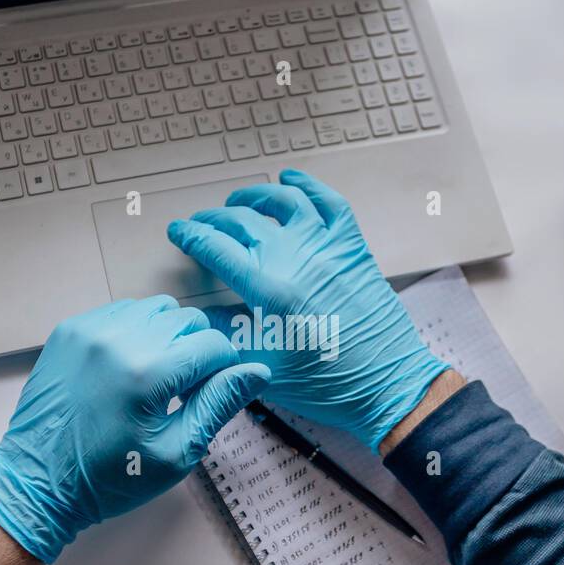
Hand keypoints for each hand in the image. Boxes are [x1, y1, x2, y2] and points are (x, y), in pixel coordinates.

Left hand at [0, 296, 269, 563]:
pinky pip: (120, 311)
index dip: (224, 369)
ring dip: (166, 335)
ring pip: (155, 308)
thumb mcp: (177, 452)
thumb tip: (257, 371)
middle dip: (196, 350)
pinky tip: (127, 367)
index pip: (213, 344)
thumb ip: (218, 404)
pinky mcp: (69, 331)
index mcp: (147, 373)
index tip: (209, 393)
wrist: (39, 482)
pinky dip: (134, 331)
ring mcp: (89, 331)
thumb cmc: (109, 478)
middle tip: (182, 389)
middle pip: (187, 320)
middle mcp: (117, 341)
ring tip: (154, 376)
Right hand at [167, 169, 447, 450]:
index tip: (179, 232)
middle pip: (243, 220)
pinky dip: (308, 185)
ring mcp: (327, 248)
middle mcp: (297, 259)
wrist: (384, 384)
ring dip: (255, 195)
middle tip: (201, 223)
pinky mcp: (351, 248)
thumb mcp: (260, 363)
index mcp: (270, 289)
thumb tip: (200, 312)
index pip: (217, 248)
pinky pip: (329, 202)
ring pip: (283, 200)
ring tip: (238, 201)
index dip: (191, 236)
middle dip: (214, 219)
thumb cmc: (327, 384)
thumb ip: (224, 332)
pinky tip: (292, 180)